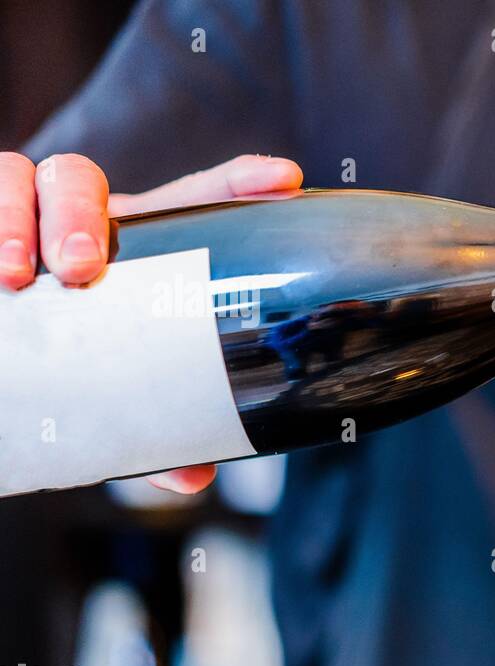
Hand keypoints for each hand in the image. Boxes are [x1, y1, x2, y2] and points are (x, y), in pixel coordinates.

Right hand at [0, 152, 302, 493]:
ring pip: (12, 176)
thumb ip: (153, 426)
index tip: (283, 182)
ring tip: (14, 272)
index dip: (237, 183)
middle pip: (78, 178)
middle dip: (79, 212)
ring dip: (11, 216)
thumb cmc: (73, 364)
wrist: (11, 371)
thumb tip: (193, 476)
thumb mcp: (116, 387)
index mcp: (135, 247)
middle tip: (83, 267)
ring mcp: (17, 220)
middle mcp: (76, 222)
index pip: (190, 200)